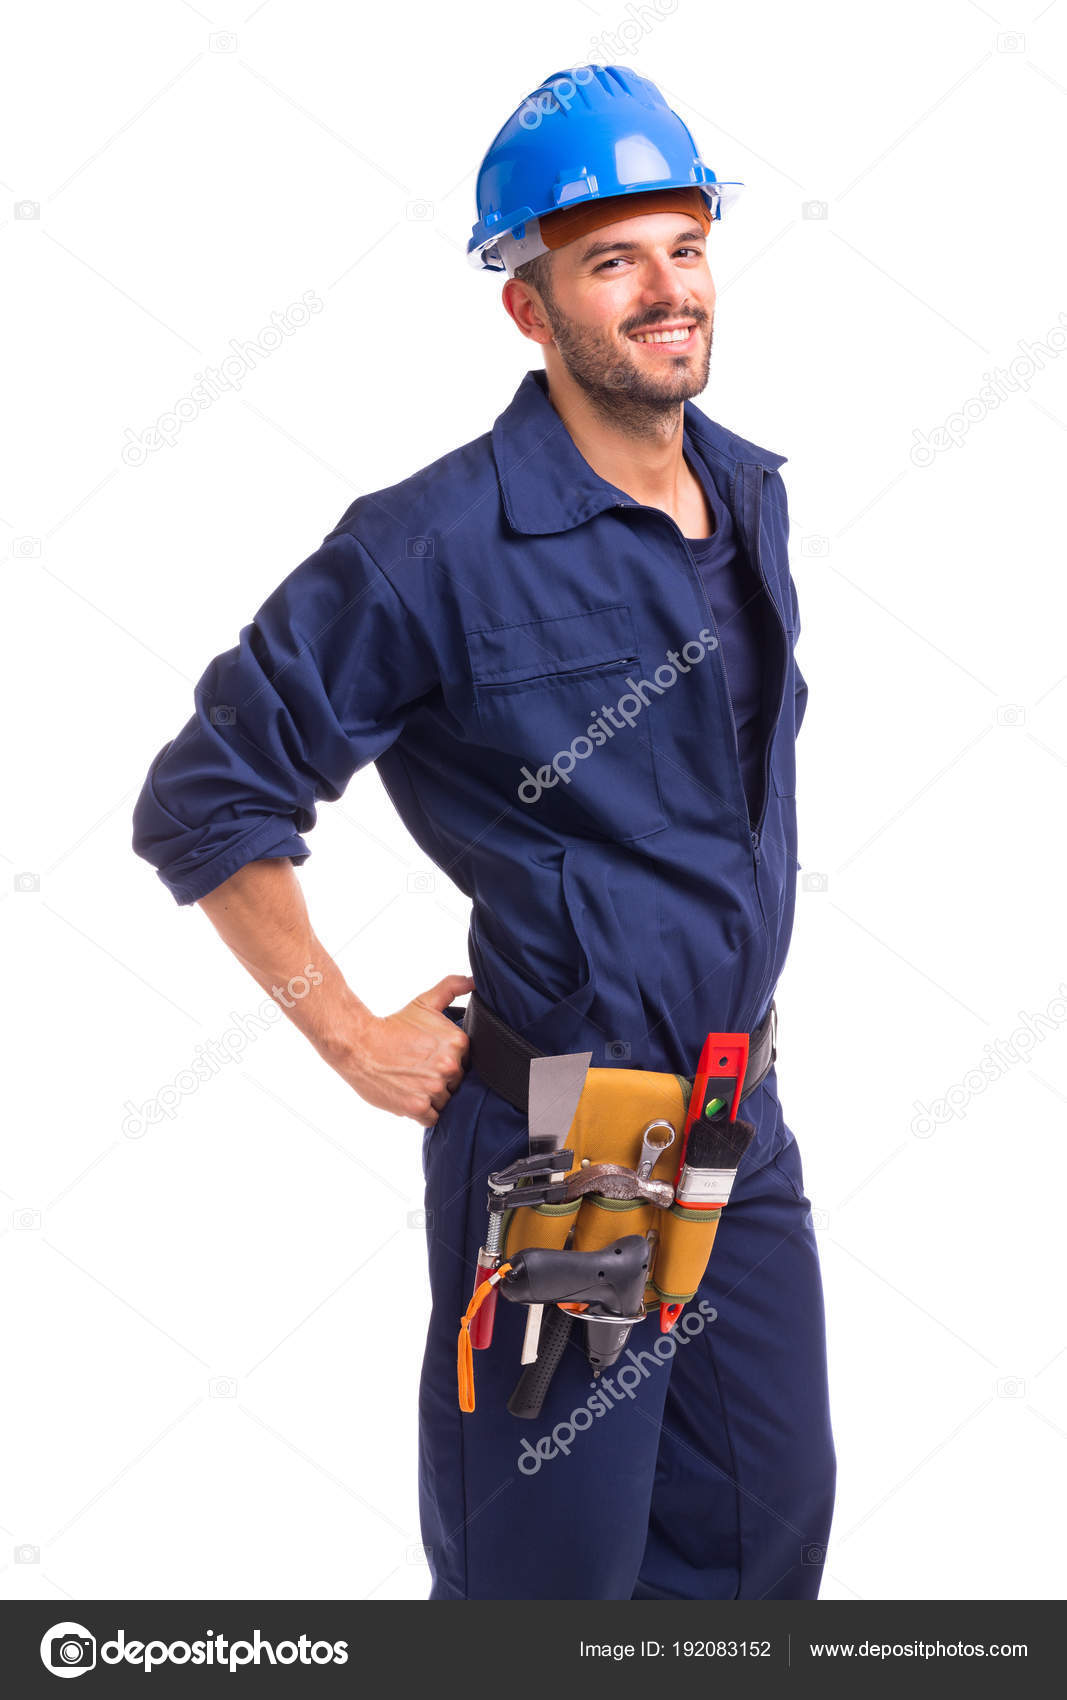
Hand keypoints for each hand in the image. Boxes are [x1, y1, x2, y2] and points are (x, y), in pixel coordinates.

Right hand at [341, 974, 474, 1124]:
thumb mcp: (425, 1003)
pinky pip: (433, 1118)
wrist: (359, 1044)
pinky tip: (409, 1096)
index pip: (467, 1064)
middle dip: (441, 1081)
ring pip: (446, 1102)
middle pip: (457, 1084)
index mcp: (458, 1042)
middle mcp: (450, 1065)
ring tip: (412, 1084)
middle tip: (419, 1071)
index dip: (449, 1064)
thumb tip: (473, 980)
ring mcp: (434, 1088)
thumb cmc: (393, 1026)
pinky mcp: (418, 1107)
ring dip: (432, 1098)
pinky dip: (423, 1112)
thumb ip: (451, 988)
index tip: (431, 1060)